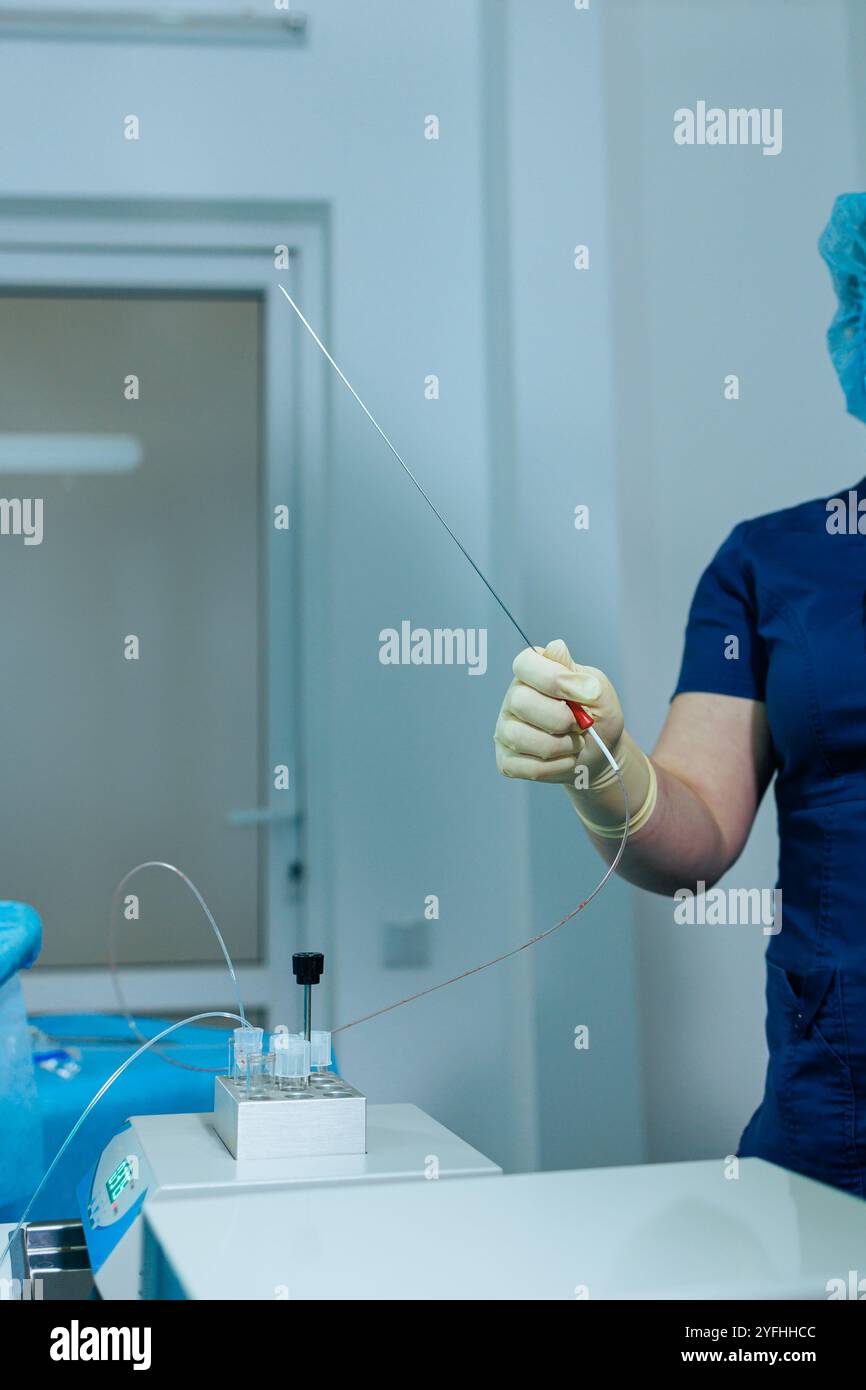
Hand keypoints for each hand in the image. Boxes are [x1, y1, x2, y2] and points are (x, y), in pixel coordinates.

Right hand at [494, 638, 623, 784]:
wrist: (600, 754)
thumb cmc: (597, 716)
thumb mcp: (597, 690)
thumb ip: (576, 672)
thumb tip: (556, 647)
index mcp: (532, 674)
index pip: (524, 663)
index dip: (553, 678)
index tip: (587, 692)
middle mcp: (513, 698)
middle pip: (520, 702)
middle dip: (559, 718)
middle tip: (581, 724)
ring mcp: (506, 729)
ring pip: (518, 737)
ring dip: (559, 745)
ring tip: (575, 743)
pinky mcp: (507, 760)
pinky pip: (525, 766)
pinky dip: (555, 767)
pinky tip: (566, 759)